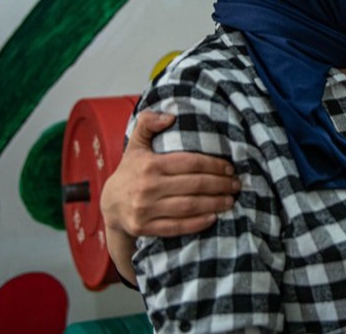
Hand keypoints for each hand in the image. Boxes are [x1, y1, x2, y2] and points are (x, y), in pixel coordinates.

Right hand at [100, 110, 240, 237]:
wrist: (109, 205)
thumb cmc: (130, 171)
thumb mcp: (136, 144)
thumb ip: (148, 123)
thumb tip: (170, 116)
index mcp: (150, 164)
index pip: (191, 163)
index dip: (214, 165)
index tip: (230, 168)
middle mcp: (147, 187)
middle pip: (194, 185)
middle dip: (220, 184)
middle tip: (236, 184)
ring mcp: (145, 209)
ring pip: (189, 207)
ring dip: (214, 203)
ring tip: (230, 200)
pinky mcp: (145, 228)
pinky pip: (177, 227)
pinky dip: (197, 223)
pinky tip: (213, 217)